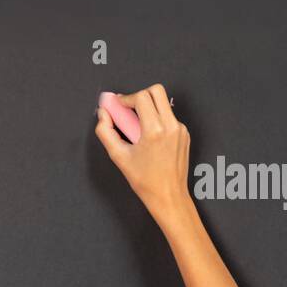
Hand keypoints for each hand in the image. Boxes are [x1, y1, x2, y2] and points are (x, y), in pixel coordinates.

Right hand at [95, 83, 191, 218]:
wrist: (168, 195)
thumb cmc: (145, 180)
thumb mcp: (118, 156)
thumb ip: (105, 132)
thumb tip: (102, 115)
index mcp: (155, 130)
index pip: (142, 97)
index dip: (126, 98)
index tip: (118, 105)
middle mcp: (171, 126)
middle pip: (157, 91)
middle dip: (139, 95)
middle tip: (129, 109)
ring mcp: (180, 129)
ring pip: (163, 104)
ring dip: (148, 108)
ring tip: (137, 128)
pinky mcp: (184, 133)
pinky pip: (169, 117)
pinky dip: (157, 120)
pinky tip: (149, 138)